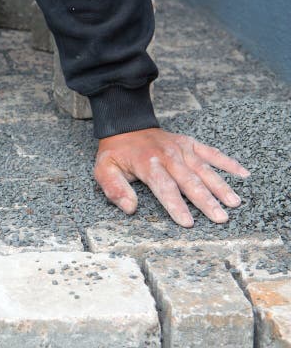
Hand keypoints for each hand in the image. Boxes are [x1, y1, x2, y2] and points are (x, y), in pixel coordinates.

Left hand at [94, 128, 249, 226]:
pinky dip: (227, 162)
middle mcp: (168, 155)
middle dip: (205, 201)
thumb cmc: (115, 153)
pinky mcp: (189, 143)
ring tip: (234, 203)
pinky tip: (243, 174)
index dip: (176, 205)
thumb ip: (114, 189)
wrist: (124, 125)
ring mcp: (181, 148)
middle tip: (220, 218)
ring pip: (204, 169)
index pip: (165, 188)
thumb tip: (129, 208)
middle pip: (189, 181)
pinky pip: (211, 152)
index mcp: (147, 164)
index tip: (188, 222)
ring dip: (220, 186)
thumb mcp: (103, 170)